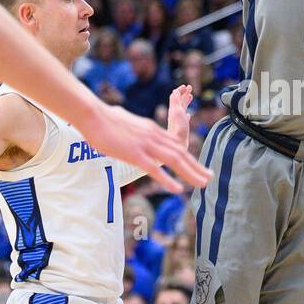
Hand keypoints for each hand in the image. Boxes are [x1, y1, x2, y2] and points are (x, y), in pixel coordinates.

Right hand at [85, 103, 210, 193]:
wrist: (93, 114)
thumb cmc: (103, 118)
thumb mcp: (126, 122)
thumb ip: (133, 128)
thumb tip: (127, 127)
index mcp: (152, 130)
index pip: (175, 144)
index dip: (188, 157)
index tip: (197, 166)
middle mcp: (154, 136)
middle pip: (180, 153)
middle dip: (197, 166)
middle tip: (210, 177)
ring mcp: (145, 145)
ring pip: (174, 160)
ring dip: (191, 173)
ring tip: (203, 184)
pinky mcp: (134, 154)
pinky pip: (155, 169)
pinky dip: (168, 180)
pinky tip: (178, 189)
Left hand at [167, 83, 192, 148]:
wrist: (178, 144)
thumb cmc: (178, 129)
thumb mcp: (177, 112)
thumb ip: (175, 102)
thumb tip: (174, 92)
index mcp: (173, 109)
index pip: (175, 96)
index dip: (180, 90)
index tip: (186, 86)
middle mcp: (174, 114)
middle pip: (179, 101)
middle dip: (184, 94)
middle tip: (190, 87)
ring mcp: (178, 121)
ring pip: (182, 109)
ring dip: (186, 102)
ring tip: (191, 97)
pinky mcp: (181, 128)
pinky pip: (184, 119)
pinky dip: (187, 114)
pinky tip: (189, 115)